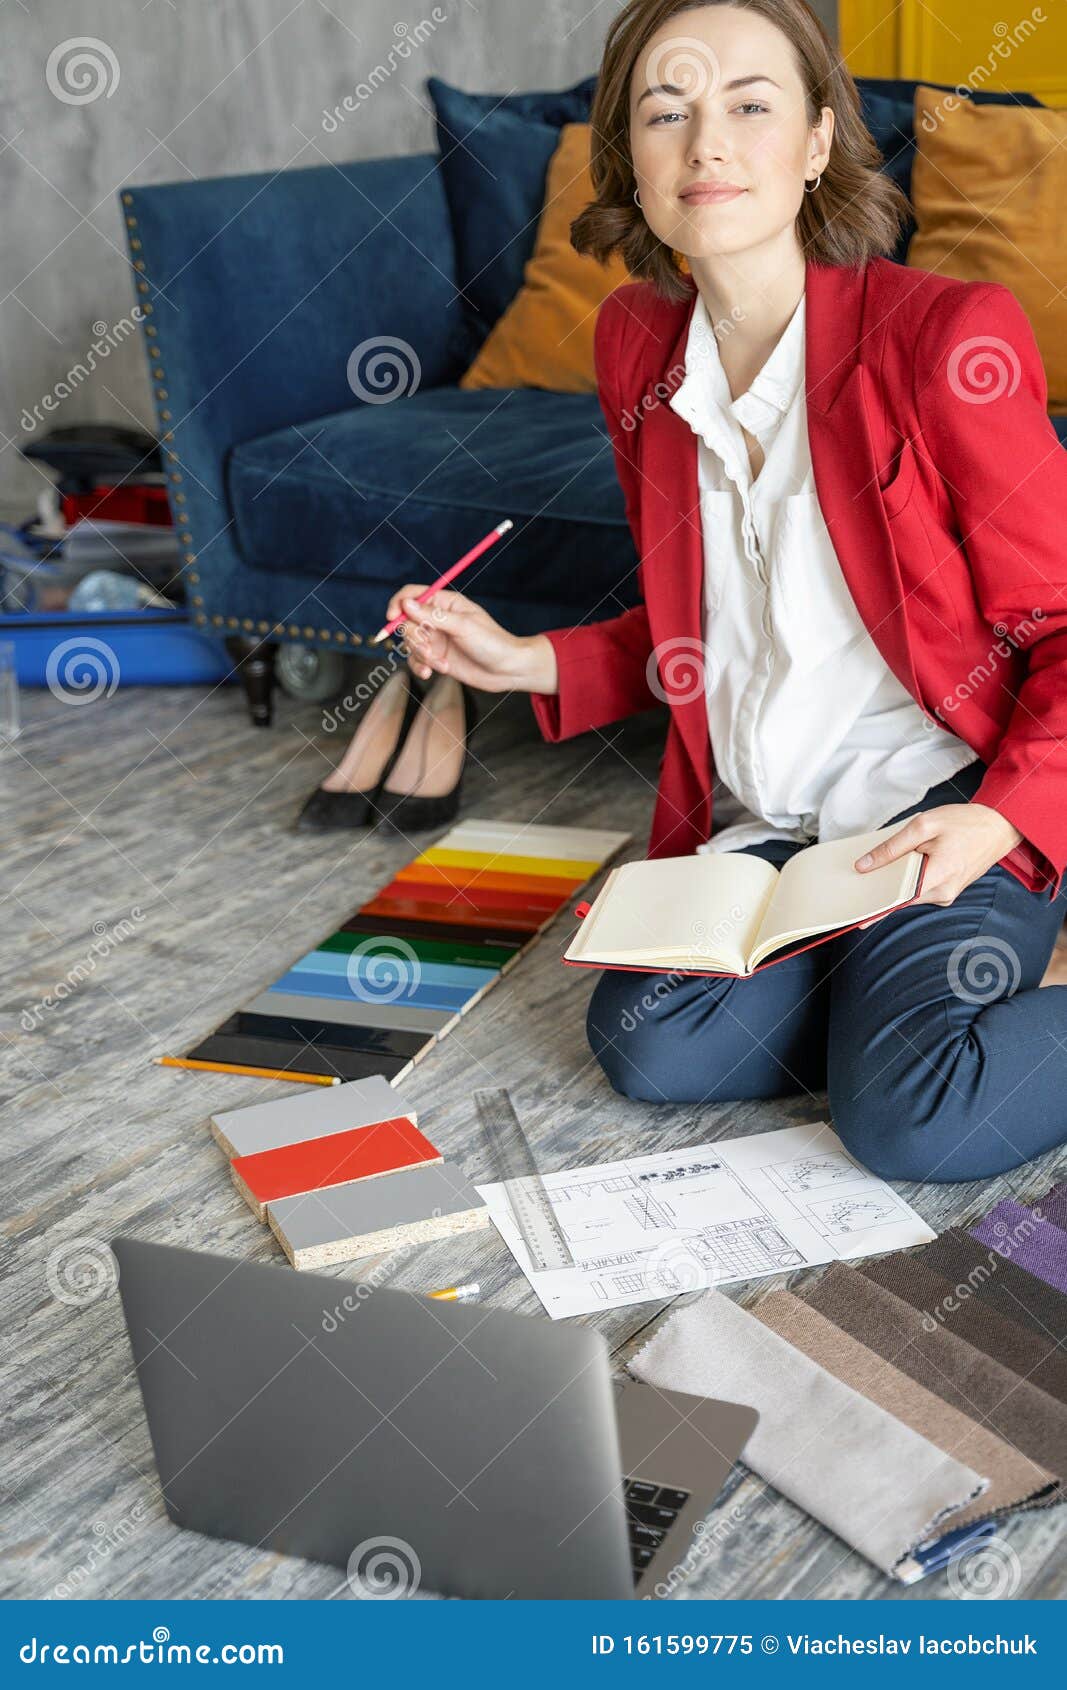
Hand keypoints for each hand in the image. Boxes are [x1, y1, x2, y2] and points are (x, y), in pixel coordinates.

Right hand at [382, 584, 557, 694]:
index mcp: (445, 603)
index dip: (398, 604)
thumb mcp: (463, 627)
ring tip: (441, 665)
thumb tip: (406, 604)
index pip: (412, 595)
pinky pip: (415, 660)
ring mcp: (436, 639)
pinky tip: (432, 673)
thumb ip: (433, 616)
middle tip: (429, 651)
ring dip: (421, 656)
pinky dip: (420, 666)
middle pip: (407, 622)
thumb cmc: (492, 643)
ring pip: (410, 644)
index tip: (393, 617)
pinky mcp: (436, 657)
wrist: (507, 670)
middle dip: (414, 639)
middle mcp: (437, 619)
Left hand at [854, 803, 1022, 906]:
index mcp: (938, 877)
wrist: (998, 826)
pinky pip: (922, 890)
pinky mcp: (948, 891)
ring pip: (911, 895)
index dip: (876, 907)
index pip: (898, 900)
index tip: (857, 918)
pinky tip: (902, 867)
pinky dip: (910, 881)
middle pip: (902, 898)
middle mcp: (943, 893)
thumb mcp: (924, 826)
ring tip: (882, 867)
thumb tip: (864, 866)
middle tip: (860, 883)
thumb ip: (892, 847)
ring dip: (896, 884)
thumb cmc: (964, 823)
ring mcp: (947, 894)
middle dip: (882, 890)